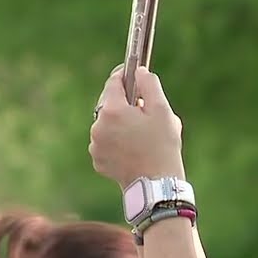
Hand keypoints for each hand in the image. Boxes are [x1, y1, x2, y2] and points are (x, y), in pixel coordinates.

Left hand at [89, 65, 184, 187]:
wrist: (156, 185)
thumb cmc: (162, 146)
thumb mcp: (162, 110)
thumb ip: (149, 84)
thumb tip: (139, 72)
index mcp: (112, 110)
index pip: (114, 82)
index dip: (125, 75)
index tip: (134, 73)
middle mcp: (98, 126)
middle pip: (109, 104)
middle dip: (125, 104)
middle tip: (144, 110)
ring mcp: (95, 145)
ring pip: (107, 124)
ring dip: (120, 123)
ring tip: (141, 134)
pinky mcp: (98, 160)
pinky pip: (106, 142)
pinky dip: (116, 141)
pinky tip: (133, 149)